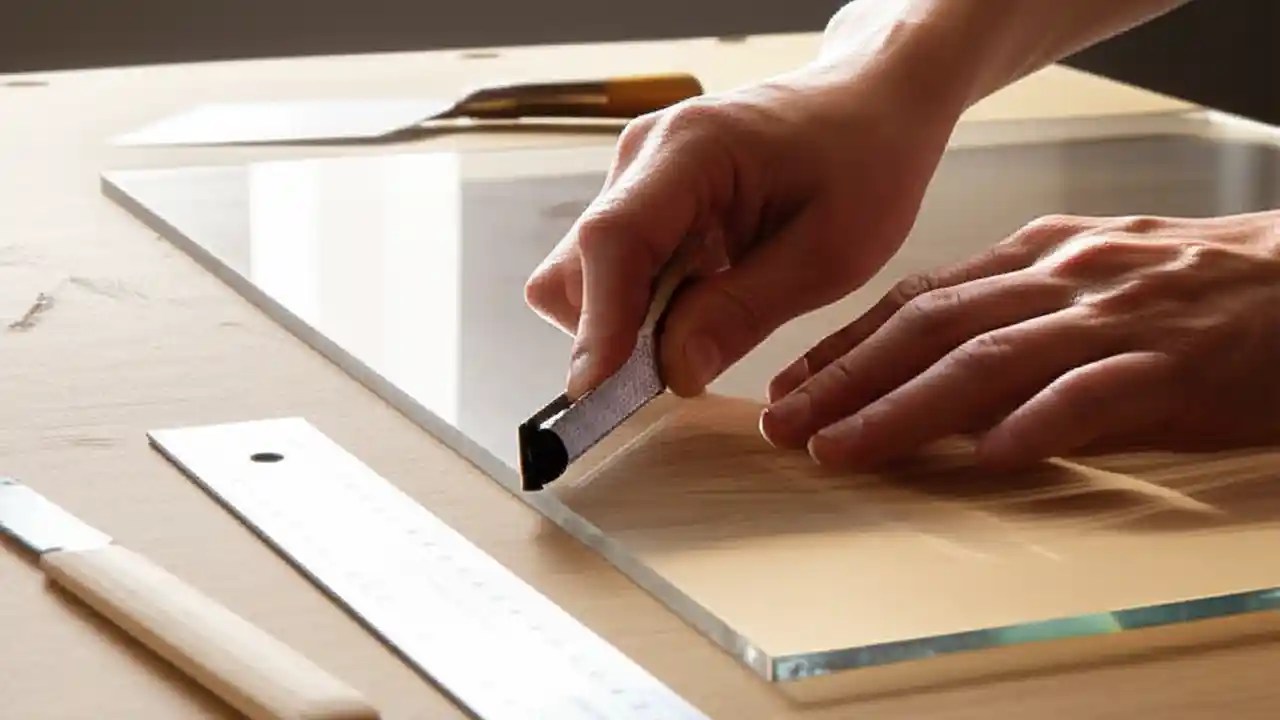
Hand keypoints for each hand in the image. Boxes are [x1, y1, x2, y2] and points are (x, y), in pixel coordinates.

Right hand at [524, 20, 968, 399]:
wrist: (870, 104)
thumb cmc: (865, 163)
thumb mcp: (830, 253)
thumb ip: (745, 312)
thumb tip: (673, 374)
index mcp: (690, 149)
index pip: (613, 239)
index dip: (600, 321)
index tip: (602, 392)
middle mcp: (642, 157)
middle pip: (576, 267)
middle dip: (610, 334)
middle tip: (681, 371)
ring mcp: (634, 178)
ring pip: (582, 276)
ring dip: (626, 324)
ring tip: (707, 328)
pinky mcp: (641, 200)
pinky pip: (611, 271)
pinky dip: (642, 308)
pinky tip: (705, 304)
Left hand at [761, 211, 1279, 468]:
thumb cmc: (1192, 286)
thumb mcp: (1087, 282)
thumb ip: (1011, 319)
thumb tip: (926, 376)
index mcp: (1035, 257)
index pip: (917, 300)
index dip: (846, 346)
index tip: (791, 387)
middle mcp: (1059, 278)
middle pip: (931, 328)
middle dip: (847, 379)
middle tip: (785, 425)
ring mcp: (1113, 318)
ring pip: (988, 359)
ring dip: (905, 408)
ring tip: (845, 449)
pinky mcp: (1172, 362)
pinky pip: (1093, 394)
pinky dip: (1035, 424)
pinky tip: (988, 458)